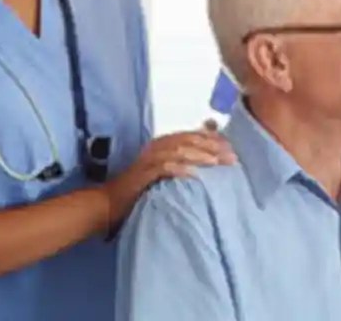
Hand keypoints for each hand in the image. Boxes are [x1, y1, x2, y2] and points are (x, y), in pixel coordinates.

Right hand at [102, 123, 236, 224]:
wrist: (108, 204)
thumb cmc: (139, 189)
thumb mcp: (165, 172)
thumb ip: (183, 163)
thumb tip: (212, 161)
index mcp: (163, 144)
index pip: (193, 135)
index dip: (214, 139)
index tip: (232, 147)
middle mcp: (156, 148)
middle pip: (189, 141)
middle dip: (212, 147)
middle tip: (231, 156)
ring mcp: (148, 160)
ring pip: (178, 151)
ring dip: (199, 155)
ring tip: (216, 162)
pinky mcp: (142, 174)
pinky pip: (163, 168)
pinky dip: (179, 169)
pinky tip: (193, 174)